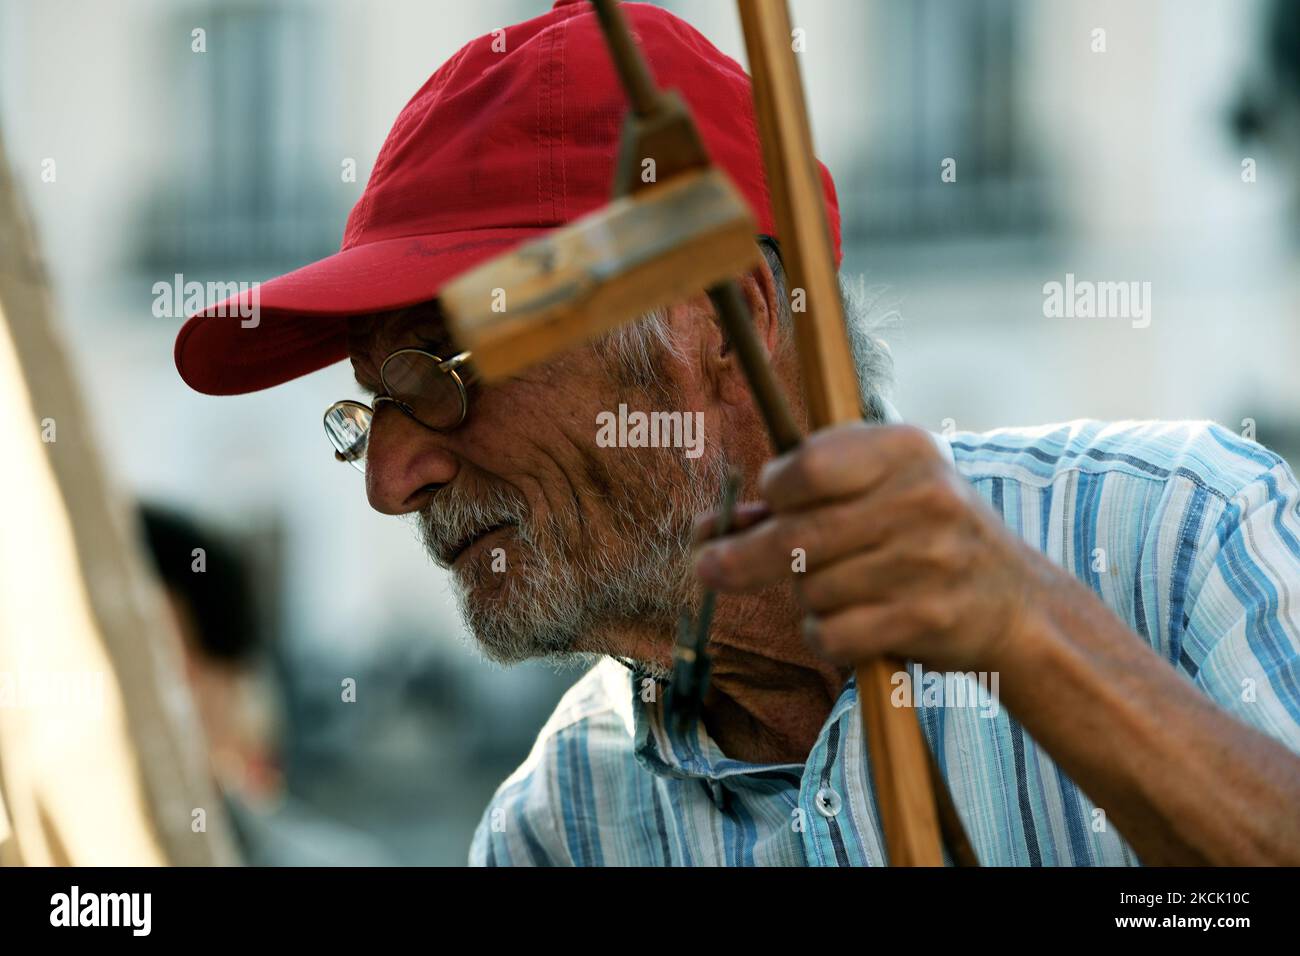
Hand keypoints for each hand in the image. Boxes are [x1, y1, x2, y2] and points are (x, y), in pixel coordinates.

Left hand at [694, 423, 1050, 672]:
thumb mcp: (881, 494)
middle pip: (795, 534)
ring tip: (842, 590)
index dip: (775, 489)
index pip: (807, 466)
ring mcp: (928, 560)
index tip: (773, 503)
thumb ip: (798, 501)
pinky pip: (831, 633)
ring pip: (809, 588)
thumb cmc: (929, 538)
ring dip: (806, 598)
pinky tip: (849, 625)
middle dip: (742, 558)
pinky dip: (825, 636)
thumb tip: (710, 528)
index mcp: (906, 450)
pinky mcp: (927, 618)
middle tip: (709, 569)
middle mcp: (922, 498)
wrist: (1019, 606)